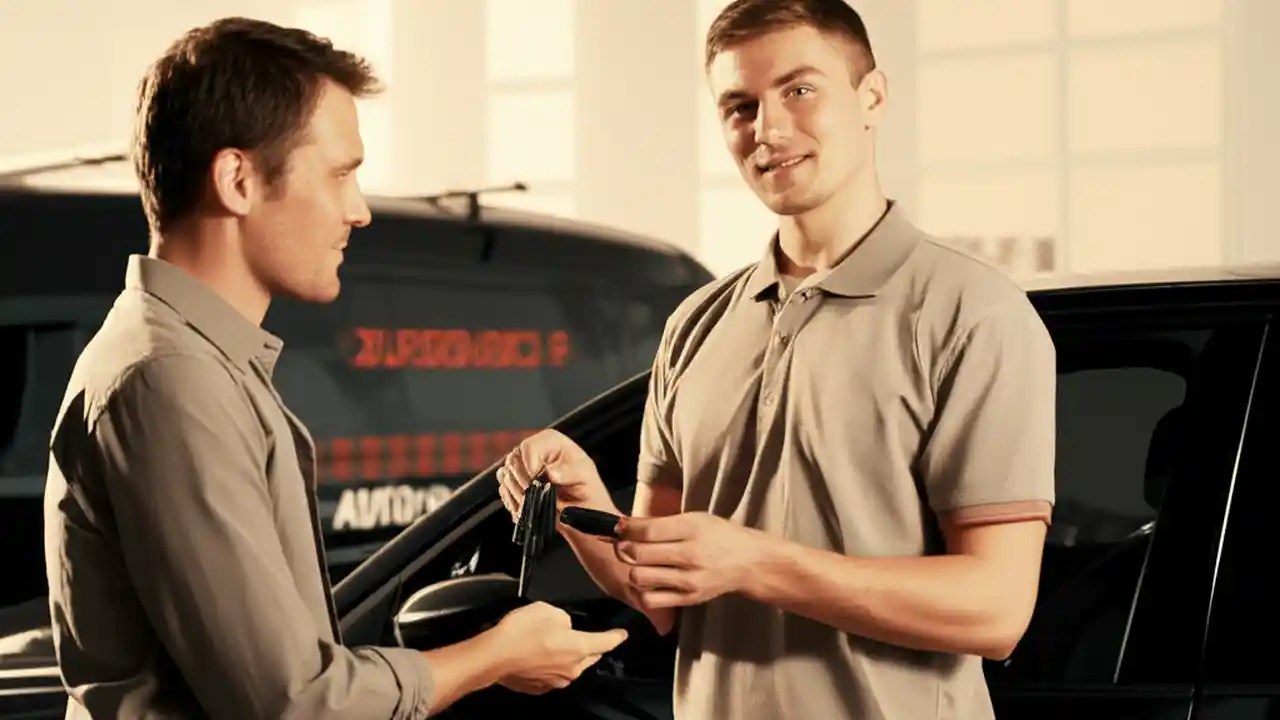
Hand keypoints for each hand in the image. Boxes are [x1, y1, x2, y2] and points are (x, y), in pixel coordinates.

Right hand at [488, 602, 627, 693]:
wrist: (493, 656)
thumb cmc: (520, 632)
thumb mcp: (548, 610)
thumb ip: (564, 618)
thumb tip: (564, 626)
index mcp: (579, 648)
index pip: (606, 642)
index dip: (616, 636)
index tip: (622, 635)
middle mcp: (571, 669)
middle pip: (589, 656)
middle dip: (589, 646)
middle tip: (583, 636)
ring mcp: (555, 681)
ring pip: (570, 666)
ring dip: (565, 656)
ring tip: (549, 642)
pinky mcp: (539, 687)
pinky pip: (551, 674)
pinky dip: (548, 665)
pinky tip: (535, 654)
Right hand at [497, 429, 614, 522]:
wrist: (580, 511)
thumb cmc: (586, 489)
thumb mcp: (586, 478)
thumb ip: (570, 473)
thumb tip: (551, 472)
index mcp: (551, 442)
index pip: (529, 447)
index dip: (529, 465)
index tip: (536, 483)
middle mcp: (533, 451)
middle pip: (513, 461)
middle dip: (522, 484)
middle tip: (534, 499)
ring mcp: (522, 467)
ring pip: (505, 476)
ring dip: (518, 495)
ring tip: (534, 507)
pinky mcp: (514, 483)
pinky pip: (504, 490)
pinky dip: (513, 502)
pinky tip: (527, 510)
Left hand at [614, 512, 760, 608]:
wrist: (749, 563)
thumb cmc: (720, 536)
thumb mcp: (695, 519)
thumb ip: (661, 523)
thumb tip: (625, 525)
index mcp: (692, 529)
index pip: (648, 530)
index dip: (626, 528)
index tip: (619, 527)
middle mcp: (690, 555)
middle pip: (638, 554)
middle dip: (623, 548)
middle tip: (624, 544)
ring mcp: (689, 581)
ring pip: (640, 578)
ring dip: (632, 569)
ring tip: (638, 563)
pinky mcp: (688, 599)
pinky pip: (651, 599)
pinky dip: (642, 590)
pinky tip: (648, 581)